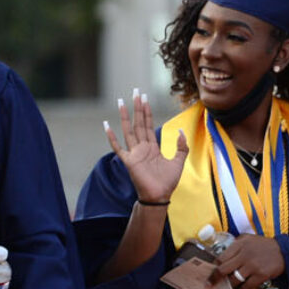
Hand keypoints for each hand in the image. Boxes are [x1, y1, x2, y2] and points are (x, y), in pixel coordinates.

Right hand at [102, 89, 185, 205]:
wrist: (160, 197)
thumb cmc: (168, 182)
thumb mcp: (179, 161)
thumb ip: (182, 146)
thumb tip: (180, 131)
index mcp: (152, 147)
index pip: (148, 125)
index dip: (147, 111)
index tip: (144, 98)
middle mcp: (141, 148)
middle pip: (138, 123)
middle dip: (137, 107)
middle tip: (135, 91)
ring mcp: (134, 153)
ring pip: (128, 130)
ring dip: (125, 116)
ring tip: (121, 101)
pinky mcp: (129, 161)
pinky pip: (118, 147)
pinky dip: (112, 137)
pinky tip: (106, 125)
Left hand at [213, 233, 284, 288]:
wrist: (284, 251)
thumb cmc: (264, 245)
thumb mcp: (248, 239)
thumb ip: (235, 245)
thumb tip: (221, 257)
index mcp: (240, 244)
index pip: (221, 258)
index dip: (213, 267)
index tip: (209, 273)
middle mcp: (244, 255)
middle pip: (224, 269)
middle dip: (215, 279)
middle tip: (210, 285)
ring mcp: (253, 266)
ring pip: (234, 280)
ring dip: (229, 286)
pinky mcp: (260, 275)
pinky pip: (246, 287)